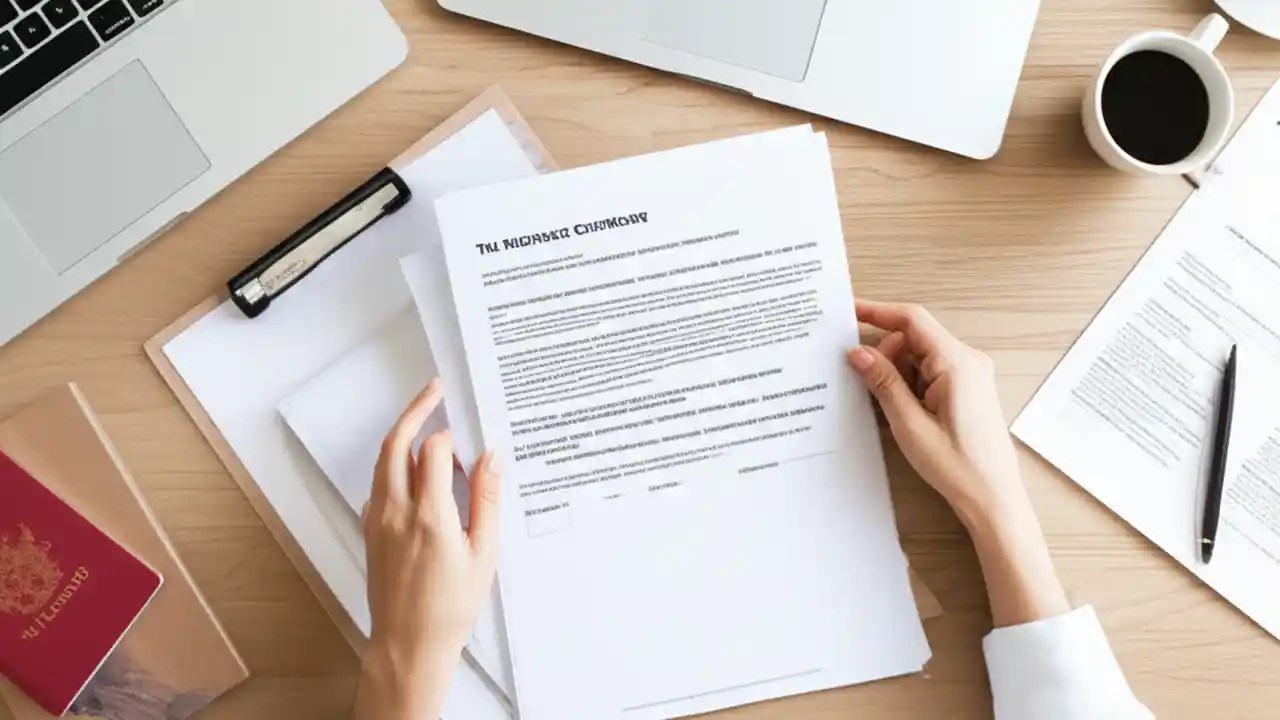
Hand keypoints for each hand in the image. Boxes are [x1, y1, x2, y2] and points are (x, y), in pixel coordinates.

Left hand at [353, 380, 501, 719]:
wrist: (409, 644)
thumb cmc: (451, 606)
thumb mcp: (484, 554)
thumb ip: (487, 500)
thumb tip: (490, 458)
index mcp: (430, 516)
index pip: (433, 451)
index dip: (450, 437)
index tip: (468, 438)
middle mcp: (397, 511)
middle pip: (396, 443)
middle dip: (415, 410)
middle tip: (435, 389)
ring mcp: (377, 519)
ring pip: (382, 460)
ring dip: (401, 434)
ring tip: (423, 419)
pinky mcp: (369, 530)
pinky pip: (378, 484)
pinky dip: (393, 465)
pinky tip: (413, 472)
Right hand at [845, 300, 1021, 522]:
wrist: (993, 496)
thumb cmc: (957, 465)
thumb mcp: (909, 424)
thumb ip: (883, 382)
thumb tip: (857, 352)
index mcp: (956, 363)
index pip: (912, 319)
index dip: (878, 311)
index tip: (848, 310)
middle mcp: (968, 360)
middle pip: (915, 336)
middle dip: (885, 351)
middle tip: (860, 377)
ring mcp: (970, 373)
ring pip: (921, 354)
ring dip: (897, 370)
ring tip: (884, 402)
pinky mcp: (968, 387)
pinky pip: (931, 370)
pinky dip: (910, 380)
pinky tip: (900, 406)